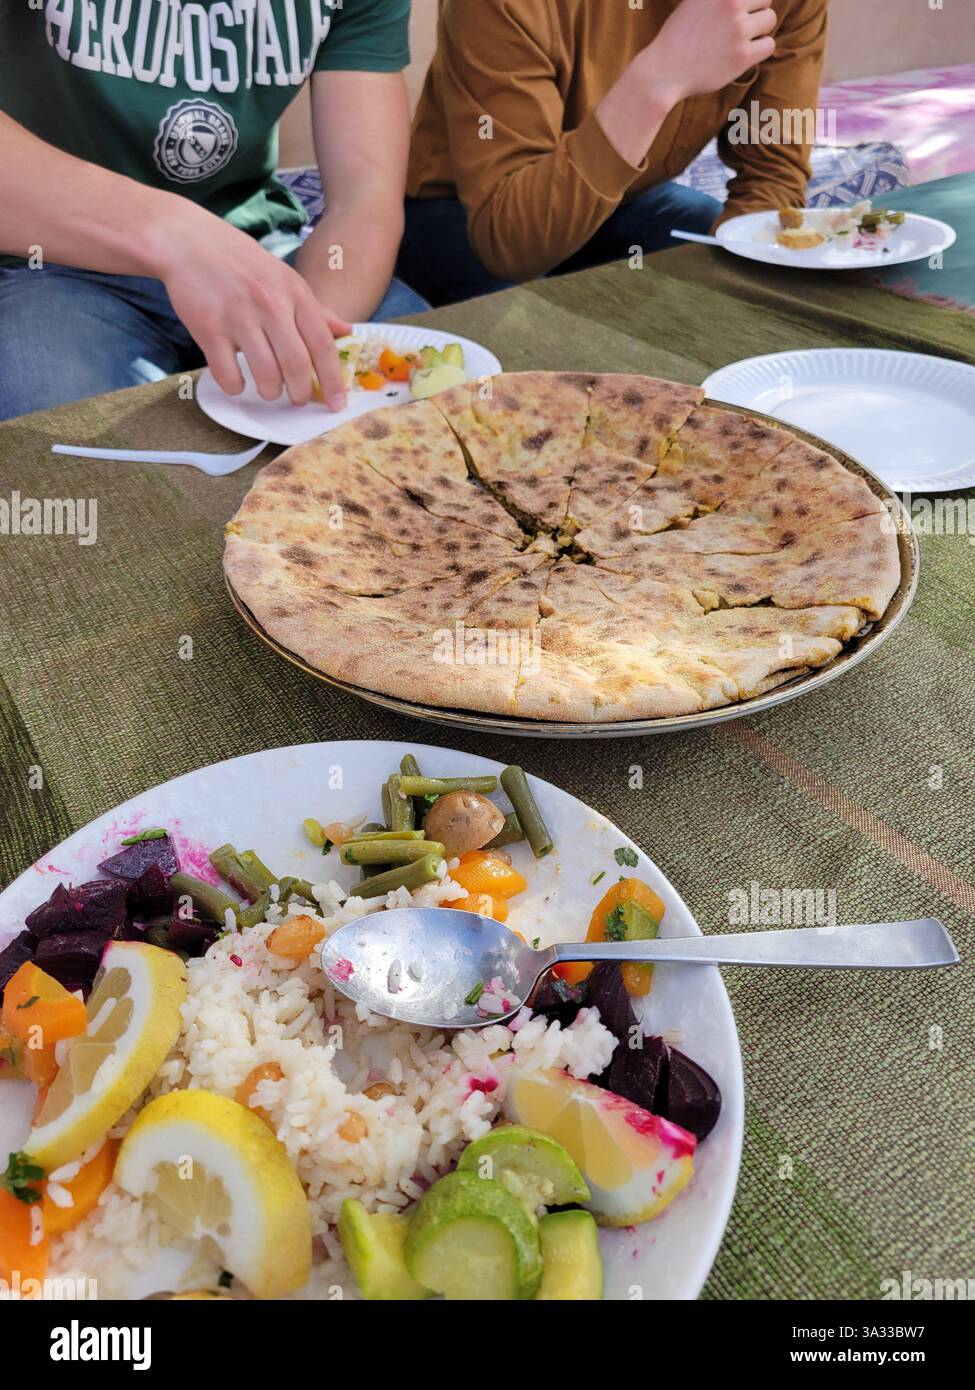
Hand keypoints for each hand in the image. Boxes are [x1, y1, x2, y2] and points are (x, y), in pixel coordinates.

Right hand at [152, 205, 351, 407]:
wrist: (187, 242)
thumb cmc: (241, 264)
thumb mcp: (284, 278)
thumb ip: (315, 309)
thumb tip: (346, 331)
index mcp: (294, 292)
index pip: (323, 345)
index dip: (333, 380)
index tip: (338, 404)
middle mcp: (270, 304)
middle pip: (296, 366)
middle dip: (301, 393)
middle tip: (299, 399)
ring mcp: (238, 316)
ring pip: (266, 376)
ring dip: (271, 393)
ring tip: (270, 390)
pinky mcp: (208, 328)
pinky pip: (229, 375)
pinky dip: (236, 387)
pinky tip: (238, 381)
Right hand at [642, 0, 776, 104]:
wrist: (664, 71)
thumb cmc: (679, 36)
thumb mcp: (694, 2)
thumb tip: (741, 0)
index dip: (749, 1)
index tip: (740, 13)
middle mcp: (730, 4)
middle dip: (756, 12)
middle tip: (739, 27)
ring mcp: (737, 30)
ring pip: (769, 20)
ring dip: (759, 30)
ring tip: (740, 40)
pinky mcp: (742, 56)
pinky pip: (768, 45)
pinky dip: (760, 49)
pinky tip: (743, 53)